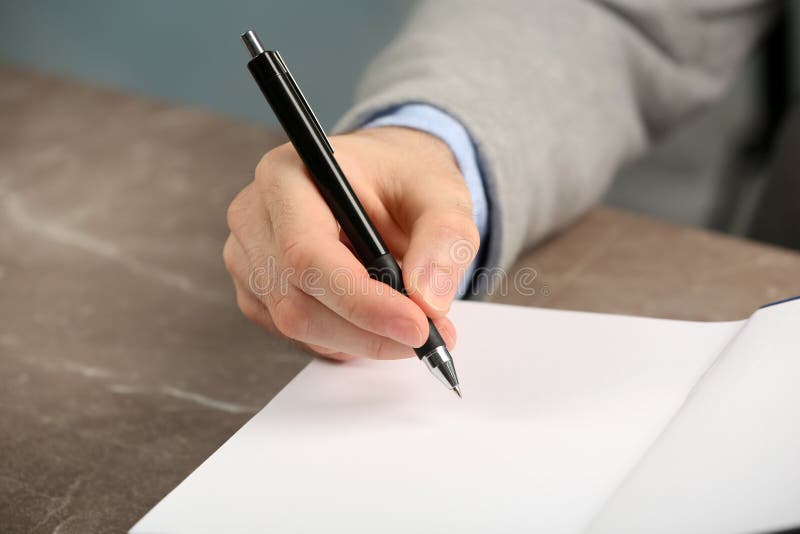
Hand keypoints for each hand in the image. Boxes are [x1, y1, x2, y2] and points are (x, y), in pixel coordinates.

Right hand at [223, 127, 478, 360]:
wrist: (384, 184)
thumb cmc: (402, 180)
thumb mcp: (442, 194)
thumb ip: (444, 237)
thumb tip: (428, 298)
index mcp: (287, 175)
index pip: (307, 254)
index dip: (362, 301)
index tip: (417, 326)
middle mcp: (255, 216)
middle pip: (297, 302)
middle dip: (369, 331)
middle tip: (429, 336)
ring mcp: (248, 257)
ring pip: (297, 326)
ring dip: (362, 338)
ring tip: (409, 319)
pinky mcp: (257, 291)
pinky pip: (296, 336)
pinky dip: (344, 339)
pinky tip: (373, 317)